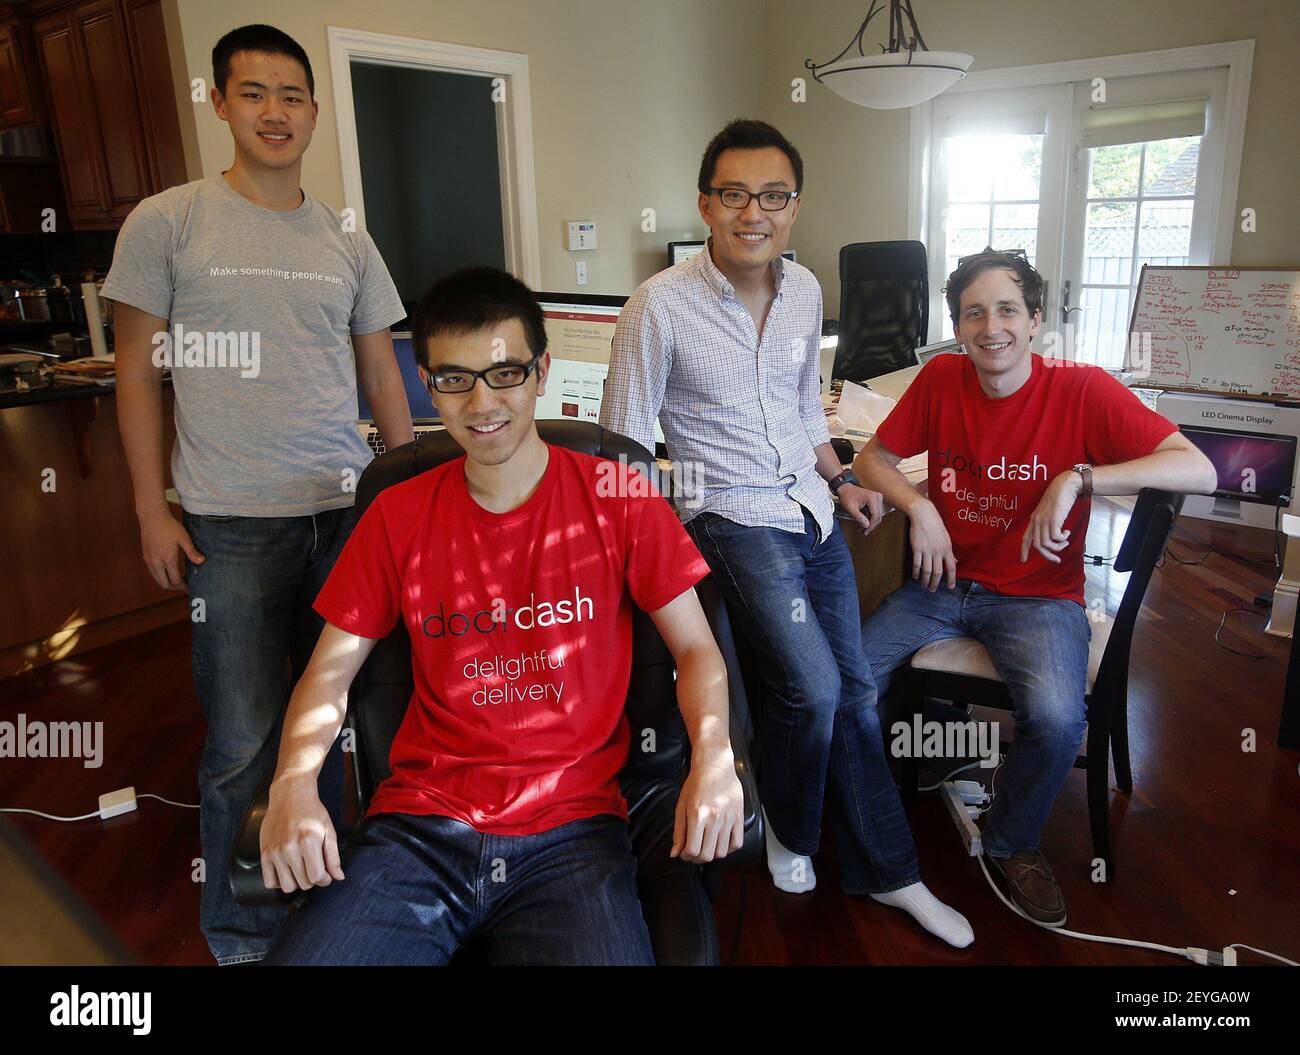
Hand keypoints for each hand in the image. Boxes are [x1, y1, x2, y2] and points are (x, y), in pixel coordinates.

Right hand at [138, 506, 203, 589]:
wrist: (152, 517)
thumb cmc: (170, 526)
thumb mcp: (184, 538)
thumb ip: (192, 552)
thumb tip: (202, 562)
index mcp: (168, 559)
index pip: (175, 580)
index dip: (182, 587)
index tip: (189, 588)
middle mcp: (156, 562)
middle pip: (164, 584)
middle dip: (174, 588)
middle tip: (184, 586)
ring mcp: (149, 560)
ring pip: (157, 579)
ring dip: (166, 582)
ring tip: (177, 580)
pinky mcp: (146, 556)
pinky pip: (153, 572)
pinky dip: (160, 576)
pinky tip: (168, 570)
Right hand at [260, 778, 344, 892]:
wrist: (290, 795)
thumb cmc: (311, 811)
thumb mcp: (328, 830)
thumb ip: (333, 856)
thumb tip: (338, 877)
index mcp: (308, 841)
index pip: (316, 877)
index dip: (324, 880)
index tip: (326, 876)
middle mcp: (289, 847)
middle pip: (303, 883)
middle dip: (313, 880)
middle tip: (315, 869)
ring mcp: (275, 851)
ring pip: (286, 886)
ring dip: (297, 882)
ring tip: (301, 870)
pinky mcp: (264, 853)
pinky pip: (269, 881)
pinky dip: (279, 881)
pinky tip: (287, 870)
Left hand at [671, 748, 743, 863]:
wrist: (715, 766)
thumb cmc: (696, 784)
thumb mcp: (681, 806)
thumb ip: (678, 831)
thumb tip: (675, 853)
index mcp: (697, 815)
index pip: (692, 850)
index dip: (686, 856)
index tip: (684, 853)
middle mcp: (714, 818)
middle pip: (707, 855)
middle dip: (697, 859)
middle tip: (694, 853)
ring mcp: (728, 818)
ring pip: (721, 852)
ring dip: (712, 854)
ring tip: (707, 846)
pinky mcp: (739, 817)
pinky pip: (737, 843)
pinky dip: (728, 849)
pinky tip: (720, 842)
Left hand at [836, 482, 884, 533]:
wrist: (845, 488)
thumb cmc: (847, 495)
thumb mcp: (850, 508)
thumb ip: (858, 517)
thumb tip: (867, 526)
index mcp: (872, 498)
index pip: (876, 516)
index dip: (871, 526)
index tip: (865, 531)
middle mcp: (878, 497)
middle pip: (878, 516)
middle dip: (871, 525)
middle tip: (863, 531)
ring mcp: (878, 498)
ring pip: (877, 516)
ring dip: (870, 523)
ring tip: (862, 528)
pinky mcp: (876, 501)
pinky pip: (875, 512)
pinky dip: (869, 518)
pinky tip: (863, 522)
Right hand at [908, 499, 956, 590]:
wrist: (924, 515)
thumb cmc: (936, 525)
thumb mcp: (946, 538)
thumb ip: (950, 552)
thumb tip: (955, 562)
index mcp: (947, 548)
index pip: (951, 567)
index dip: (951, 578)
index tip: (951, 586)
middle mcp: (938, 551)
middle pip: (938, 572)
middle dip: (935, 583)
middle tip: (932, 590)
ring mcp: (927, 550)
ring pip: (927, 570)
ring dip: (926, 580)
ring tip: (924, 585)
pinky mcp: (917, 549)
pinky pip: (917, 564)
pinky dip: (916, 572)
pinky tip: (915, 576)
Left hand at [1020, 472, 1081, 564]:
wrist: (1065, 486)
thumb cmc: (1059, 498)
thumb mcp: (1049, 512)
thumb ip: (1047, 523)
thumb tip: (1052, 537)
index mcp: (1034, 520)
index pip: (1025, 538)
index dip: (1023, 550)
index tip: (1023, 560)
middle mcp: (1036, 521)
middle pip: (1037, 545)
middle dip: (1047, 556)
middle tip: (1057, 560)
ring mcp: (1044, 520)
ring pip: (1047, 544)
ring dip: (1058, 547)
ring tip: (1066, 542)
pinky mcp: (1053, 519)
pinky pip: (1055, 537)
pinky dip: (1062, 539)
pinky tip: (1067, 533)